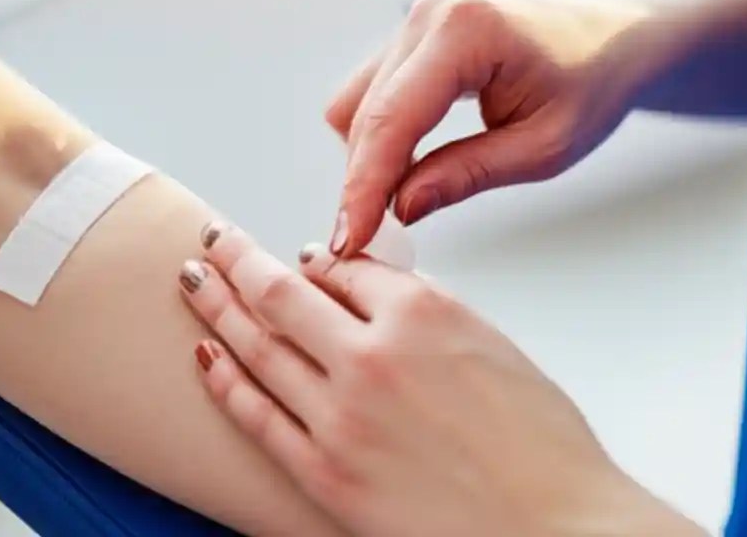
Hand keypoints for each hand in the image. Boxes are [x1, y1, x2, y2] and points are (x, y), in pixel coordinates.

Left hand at [179, 222, 695, 536]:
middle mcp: (373, 354)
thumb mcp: (494, 348)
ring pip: (258, 344)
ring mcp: (341, 414)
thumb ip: (431, 312)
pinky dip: (225, 380)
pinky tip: (206, 356)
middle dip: (239, 257)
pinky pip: (257, 414)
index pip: (347, 266)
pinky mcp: (323, 471)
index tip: (298, 252)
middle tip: (216, 238)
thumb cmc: (541, 448)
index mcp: (424, 313)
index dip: (315, 255)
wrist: (553, 527)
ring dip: (217, 304)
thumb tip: (384, 292)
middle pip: (282, 291)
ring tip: (192, 279)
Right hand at [327, 0, 654, 255]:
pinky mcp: (412, 39)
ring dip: (369, 161)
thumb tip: (400, 207)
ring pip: (356, 107)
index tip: (351, 241)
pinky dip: (379, 140)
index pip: (393, 119)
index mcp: (465, 31)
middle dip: (364, 182)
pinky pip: (371, 96)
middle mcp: (429, 16)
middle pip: (365, 116)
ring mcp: (416, 22)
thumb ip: (468, 173)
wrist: (614, 39)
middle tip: (375, 244)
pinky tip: (407, 175)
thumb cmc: (592, 85)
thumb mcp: (544, 147)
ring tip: (399, 210)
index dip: (364, 187)